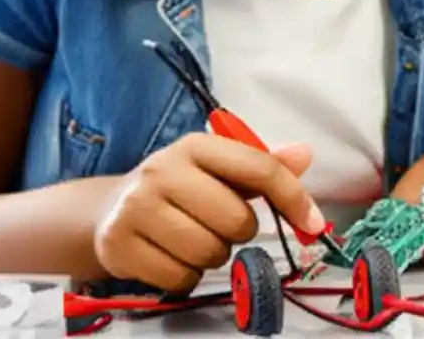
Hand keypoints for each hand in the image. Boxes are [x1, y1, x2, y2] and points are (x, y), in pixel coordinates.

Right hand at [93, 134, 321, 292]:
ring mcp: (136, 209)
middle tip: (222, 226)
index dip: (293, 197)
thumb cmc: (178, 189)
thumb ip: (261, 165)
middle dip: (240, 231)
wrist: (110, 209)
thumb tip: (304, 154)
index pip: (258, 169)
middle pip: (236, 220)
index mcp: (194, 146)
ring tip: (196, 239)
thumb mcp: (217, 168)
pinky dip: (187, 275)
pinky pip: (180, 277)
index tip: (313, 222)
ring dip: (214, 255)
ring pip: (209, 252)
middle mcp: (162, 172)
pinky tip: (174, 256)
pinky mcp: (119, 245)